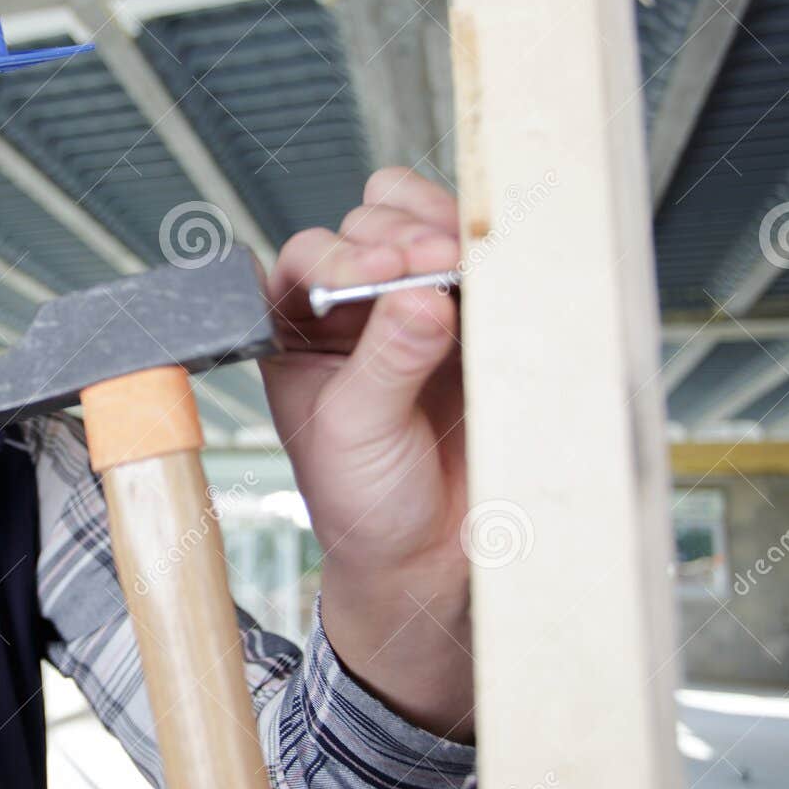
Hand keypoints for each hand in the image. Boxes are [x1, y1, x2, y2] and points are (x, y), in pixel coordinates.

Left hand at [257, 167, 472, 740]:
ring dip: (440, 230)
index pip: (307, 259)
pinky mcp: (472, 320)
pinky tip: (492, 265)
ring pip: (421, 229)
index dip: (341, 254)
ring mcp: (414, 308)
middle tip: (430, 264)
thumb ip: (385, 362)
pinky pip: (477, 265)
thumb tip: (417, 299)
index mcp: (296, 333)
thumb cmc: (367, 504)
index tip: (380, 269)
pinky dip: (485, 254)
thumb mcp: (359, 433)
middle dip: (397, 237)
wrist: (431, 559)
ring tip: (459, 261)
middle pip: (366, 229)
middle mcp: (351, 311)